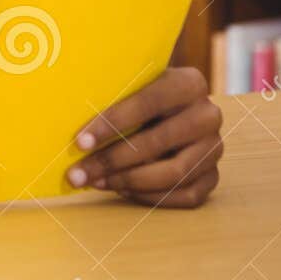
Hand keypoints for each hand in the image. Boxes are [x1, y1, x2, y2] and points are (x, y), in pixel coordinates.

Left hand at [67, 66, 222, 207]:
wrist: (171, 108)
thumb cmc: (138, 95)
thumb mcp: (129, 82)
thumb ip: (110, 90)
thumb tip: (65, 106)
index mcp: (188, 83)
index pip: (147, 103)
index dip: (111, 124)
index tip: (80, 142)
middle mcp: (208, 114)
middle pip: (157, 142)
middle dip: (111, 160)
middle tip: (78, 174)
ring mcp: (214, 147)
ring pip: (173, 173)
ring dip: (128, 181)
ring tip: (96, 182)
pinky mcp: (213, 174)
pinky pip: (185, 195)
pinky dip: (150, 196)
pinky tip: (121, 190)